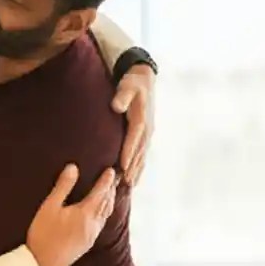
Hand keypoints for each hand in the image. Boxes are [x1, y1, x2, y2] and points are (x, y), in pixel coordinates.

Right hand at [25, 164, 116, 265]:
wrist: (41, 264)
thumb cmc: (43, 234)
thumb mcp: (49, 207)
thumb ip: (63, 187)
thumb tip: (73, 168)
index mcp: (85, 213)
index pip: (100, 193)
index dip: (106, 181)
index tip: (111, 171)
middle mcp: (93, 225)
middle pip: (107, 204)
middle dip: (111, 190)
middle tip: (115, 179)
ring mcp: (91, 236)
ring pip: (106, 215)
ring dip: (109, 202)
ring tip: (111, 194)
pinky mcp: (87, 244)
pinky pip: (101, 224)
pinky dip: (105, 214)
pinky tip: (100, 214)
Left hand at [112, 64, 154, 185]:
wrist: (143, 79)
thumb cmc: (132, 84)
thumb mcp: (127, 86)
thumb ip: (122, 96)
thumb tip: (116, 106)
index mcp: (141, 118)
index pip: (134, 138)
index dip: (129, 152)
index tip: (123, 166)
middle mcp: (147, 129)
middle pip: (140, 151)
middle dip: (133, 167)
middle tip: (125, 183)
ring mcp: (148, 133)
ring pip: (142, 155)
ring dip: (137, 170)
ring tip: (130, 185)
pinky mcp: (146, 135)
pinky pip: (143, 154)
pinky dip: (139, 166)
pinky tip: (134, 178)